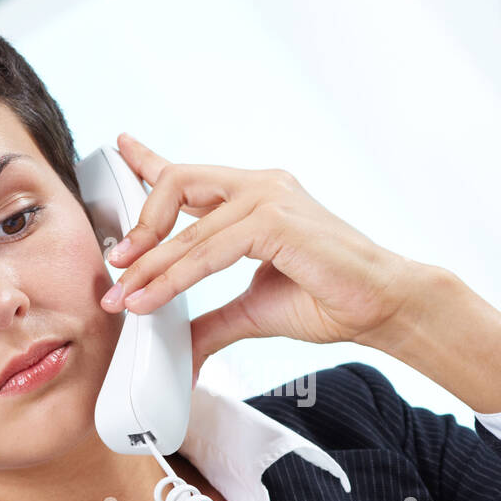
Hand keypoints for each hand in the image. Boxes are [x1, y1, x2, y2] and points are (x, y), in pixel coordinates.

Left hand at [99, 133, 414, 383]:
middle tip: (119, 266)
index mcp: (256, 200)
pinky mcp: (277, 221)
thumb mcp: (251, 311)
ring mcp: (270, 198)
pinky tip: (154, 299)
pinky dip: (176, 276)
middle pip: (178, 182)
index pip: (191, 176)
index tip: (121, 149)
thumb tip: (182, 351)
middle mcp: (261, 187)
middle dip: (141, 226)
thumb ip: (212, 321)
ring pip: (188, 225)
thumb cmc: (330, 300)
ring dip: (151, 266)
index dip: (150, 161)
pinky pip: (210, 248)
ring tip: (126, 298)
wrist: (382, 308)